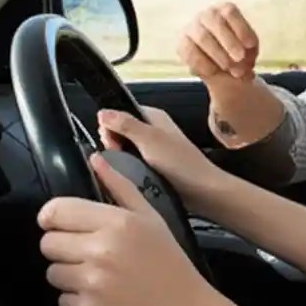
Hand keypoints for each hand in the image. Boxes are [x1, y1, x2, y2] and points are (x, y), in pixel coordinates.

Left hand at [38, 152, 222, 305]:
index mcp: (116, 222)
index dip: (53, 219)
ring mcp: (92, 283)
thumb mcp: (151, 219)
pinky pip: (63, 301)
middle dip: (63, 249)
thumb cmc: (170, 265)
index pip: (55, 212)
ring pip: (52, 273)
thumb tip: (95, 158)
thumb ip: (121, 186)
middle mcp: (100, 250)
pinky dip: (77, 302)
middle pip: (47, 244)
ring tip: (98, 279)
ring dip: (69, 276)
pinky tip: (102, 300)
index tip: (62, 227)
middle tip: (87, 256)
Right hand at [97, 106, 221, 202]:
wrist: (203, 192)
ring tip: (127, 169)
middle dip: (114, 144)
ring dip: (121, 159)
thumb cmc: (182, 165)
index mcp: (153, 117)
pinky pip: (134, 164)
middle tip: (119, 155)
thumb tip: (102, 113)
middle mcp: (153, 130)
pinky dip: (130, 170)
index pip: (120, 113)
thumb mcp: (150, 140)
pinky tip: (132, 177)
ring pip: (125, 150)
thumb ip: (125, 124)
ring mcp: (154, 149)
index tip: (110, 140)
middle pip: (120, 132)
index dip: (110, 126)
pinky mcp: (155, 166)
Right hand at [178, 2, 259, 82]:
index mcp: (224, 10)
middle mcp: (207, 15)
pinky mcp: (182, 44)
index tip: (250, 45)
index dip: (241, 28)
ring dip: (218, 54)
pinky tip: (213, 72)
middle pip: (216, 21)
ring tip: (229, 68)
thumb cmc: (238, 54)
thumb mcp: (250, 52)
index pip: (230, 12)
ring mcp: (192, 28)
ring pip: (203, 37)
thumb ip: (249, 53)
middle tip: (240, 58)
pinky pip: (190, 52)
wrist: (223, 70)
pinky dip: (203, 64)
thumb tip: (241, 61)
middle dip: (229, 42)